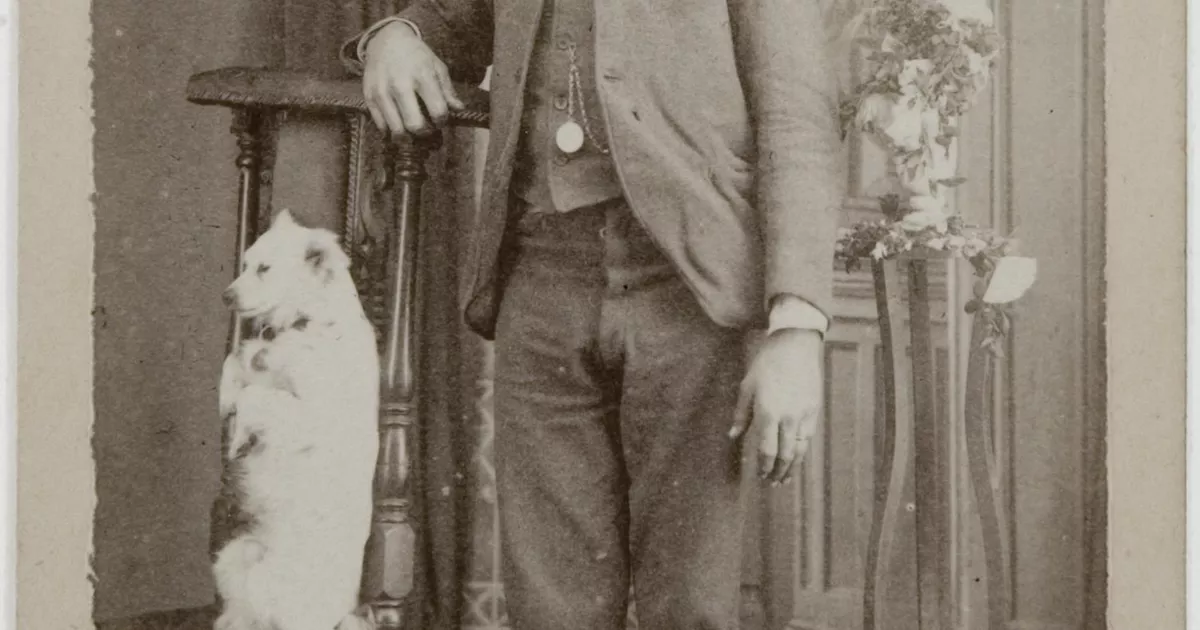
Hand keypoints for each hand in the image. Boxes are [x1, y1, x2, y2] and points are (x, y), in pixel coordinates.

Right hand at [362, 21, 463, 134]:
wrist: (387, 39)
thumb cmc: (416, 55)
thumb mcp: (437, 67)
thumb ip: (448, 90)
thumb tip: (459, 110)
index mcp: (422, 76)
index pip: (438, 111)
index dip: (442, 120)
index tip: (440, 118)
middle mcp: (400, 84)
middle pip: (415, 125)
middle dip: (424, 132)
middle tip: (426, 128)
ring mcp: (382, 91)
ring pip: (396, 129)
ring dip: (407, 135)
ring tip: (411, 127)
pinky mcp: (369, 96)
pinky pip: (380, 125)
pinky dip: (390, 129)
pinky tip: (397, 121)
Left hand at [729, 328, 822, 484]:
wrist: (795, 345)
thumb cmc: (767, 364)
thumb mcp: (747, 386)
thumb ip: (741, 414)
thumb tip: (733, 436)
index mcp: (768, 412)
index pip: (767, 449)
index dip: (764, 466)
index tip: (761, 476)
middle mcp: (788, 417)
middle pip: (785, 454)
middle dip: (779, 472)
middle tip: (774, 483)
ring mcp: (803, 414)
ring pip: (800, 448)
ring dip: (793, 466)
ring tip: (787, 478)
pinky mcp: (814, 409)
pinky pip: (809, 436)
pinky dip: (802, 450)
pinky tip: (797, 456)